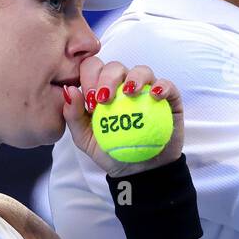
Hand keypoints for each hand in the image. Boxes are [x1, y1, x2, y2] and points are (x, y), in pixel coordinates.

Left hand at [61, 55, 184, 177]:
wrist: (139, 171)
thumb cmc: (111, 151)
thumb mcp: (85, 139)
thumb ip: (73, 116)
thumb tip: (69, 91)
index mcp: (102, 87)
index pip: (93, 68)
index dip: (89, 77)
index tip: (90, 101)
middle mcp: (124, 84)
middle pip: (115, 67)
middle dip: (107, 77)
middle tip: (105, 98)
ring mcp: (147, 90)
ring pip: (142, 71)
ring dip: (134, 78)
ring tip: (129, 93)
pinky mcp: (169, 98)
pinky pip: (167, 86)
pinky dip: (162, 86)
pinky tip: (155, 96)